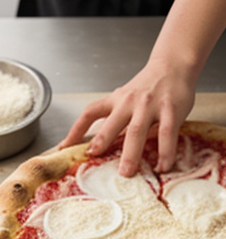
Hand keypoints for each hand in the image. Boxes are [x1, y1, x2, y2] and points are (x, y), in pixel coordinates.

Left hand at [60, 61, 195, 175]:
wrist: (173, 66)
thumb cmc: (147, 87)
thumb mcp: (125, 98)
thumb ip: (116, 120)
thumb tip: (102, 146)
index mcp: (115, 100)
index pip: (89, 113)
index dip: (75, 130)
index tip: (64, 146)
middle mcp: (129, 102)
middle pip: (111, 124)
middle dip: (101, 142)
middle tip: (94, 159)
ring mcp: (150, 106)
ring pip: (137, 131)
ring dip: (131, 154)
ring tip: (126, 172)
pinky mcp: (171, 110)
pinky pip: (166, 134)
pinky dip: (164, 152)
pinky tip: (162, 166)